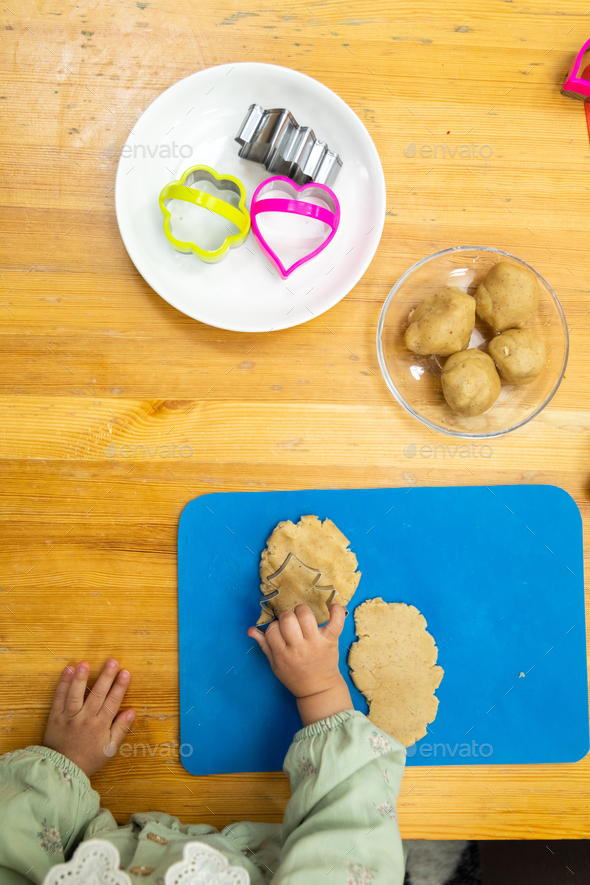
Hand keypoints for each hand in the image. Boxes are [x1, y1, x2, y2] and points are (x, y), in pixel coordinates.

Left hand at [43, 659, 134, 776]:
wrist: (62, 770)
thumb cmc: (89, 759)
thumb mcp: (109, 748)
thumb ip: (121, 729)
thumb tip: (132, 711)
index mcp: (100, 726)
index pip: (113, 702)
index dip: (120, 687)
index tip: (126, 673)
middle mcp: (85, 719)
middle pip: (97, 694)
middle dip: (106, 677)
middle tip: (112, 661)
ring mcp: (70, 717)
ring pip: (76, 694)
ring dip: (81, 678)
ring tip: (85, 663)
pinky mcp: (56, 716)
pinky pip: (59, 698)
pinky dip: (63, 684)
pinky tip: (68, 671)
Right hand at [247, 604, 353, 725]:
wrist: (318, 689)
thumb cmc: (294, 676)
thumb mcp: (275, 664)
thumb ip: (264, 645)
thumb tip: (251, 629)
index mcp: (283, 654)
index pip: (272, 629)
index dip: (274, 626)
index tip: (280, 632)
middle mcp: (299, 647)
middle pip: (288, 619)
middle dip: (286, 616)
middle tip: (291, 623)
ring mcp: (316, 643)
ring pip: (306, 615)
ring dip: (302, 611)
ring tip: (303, 617)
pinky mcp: (331, 640)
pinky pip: (336, 621)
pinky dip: (336, 611)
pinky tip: (330, 607)